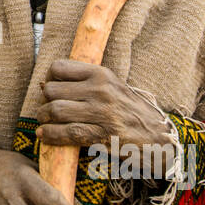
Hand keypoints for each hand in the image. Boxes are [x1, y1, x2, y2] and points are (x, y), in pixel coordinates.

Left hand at [37, 59, 174, 152]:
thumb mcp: (112, 87)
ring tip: (44, 124)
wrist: (160, 137)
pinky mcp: (103, 135)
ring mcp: (102, 112)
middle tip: (46, 111)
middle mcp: (100, 89)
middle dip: (43, 103)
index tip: (49, 90)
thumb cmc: (132, 112)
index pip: (58, 67)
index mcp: (101, 74)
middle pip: (52, 90)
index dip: (48, 79)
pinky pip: (67, 133)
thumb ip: (85, 83)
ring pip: (56, 111)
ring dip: (44, 119)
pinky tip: (44, 136)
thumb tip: (46, 84)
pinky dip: (51, 135)